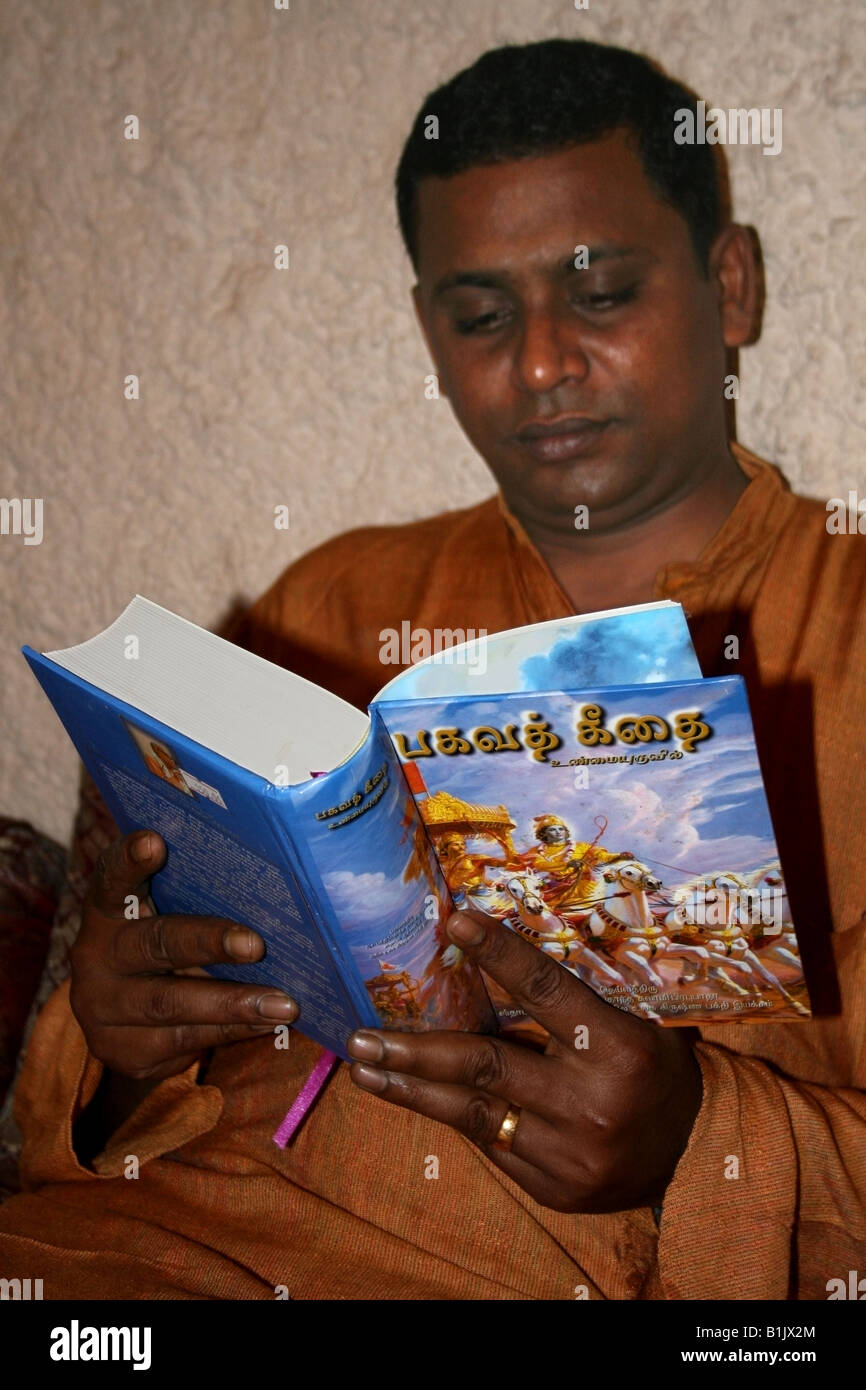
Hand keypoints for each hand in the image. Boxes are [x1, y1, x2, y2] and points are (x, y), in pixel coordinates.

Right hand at [69, 829, 297, 1080]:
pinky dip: (233, 1031)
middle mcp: (96, 955)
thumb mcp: (166, 919)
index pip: (113, 879)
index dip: (129, 860)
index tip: (154, 841)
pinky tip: (269, 1025)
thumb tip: (276, 892)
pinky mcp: (123, 1050)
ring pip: (171, 1003)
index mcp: (108, 910)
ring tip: (284, 1003)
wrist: (126, 1023)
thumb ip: (194, 901)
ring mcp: (102, 1007)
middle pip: (154, 943)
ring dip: (234, 1003)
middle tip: (255, 945)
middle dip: (208, 943)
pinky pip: (185, 1040)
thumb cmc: (166, 949)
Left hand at [347, 909, 702, 1212]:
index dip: (497, 953)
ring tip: (365, 1071)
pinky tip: (419, 1099)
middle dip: (414, 1051)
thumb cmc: (653, 1069)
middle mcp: (589, 1100)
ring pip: (473, 1114)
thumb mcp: (627, 1024)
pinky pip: (491, 1147)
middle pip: (486, 1065)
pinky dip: (454, 1119)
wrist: (695, 1152)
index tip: (453, 922)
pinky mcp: (555, 1188)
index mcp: (615, 1046)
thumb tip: (483, 966)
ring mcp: (569, 1151)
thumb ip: (564, 1006)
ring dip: (412, 1090)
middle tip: (361, 1038)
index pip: (545, 989)